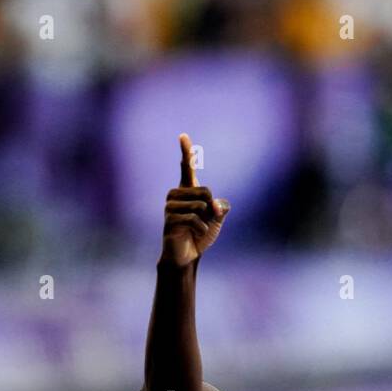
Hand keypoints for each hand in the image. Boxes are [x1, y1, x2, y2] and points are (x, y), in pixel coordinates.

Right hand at [160, 133, 229, 266]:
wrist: (189, 254)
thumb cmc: (201, 233)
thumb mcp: (217, 217)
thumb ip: (221, 206)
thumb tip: (216, 205)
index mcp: (187, 190)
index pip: (186, 167)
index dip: (186, 152)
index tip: (183, 136)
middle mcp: (176, 194)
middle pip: (205, 191)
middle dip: (212, 207)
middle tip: (208, 220)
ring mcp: (170, 207)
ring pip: (200, 205)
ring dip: (206, 220)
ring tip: (199, 228)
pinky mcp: (169, 220)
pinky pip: (194, 219)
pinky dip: (202, 229)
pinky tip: (197, 234)